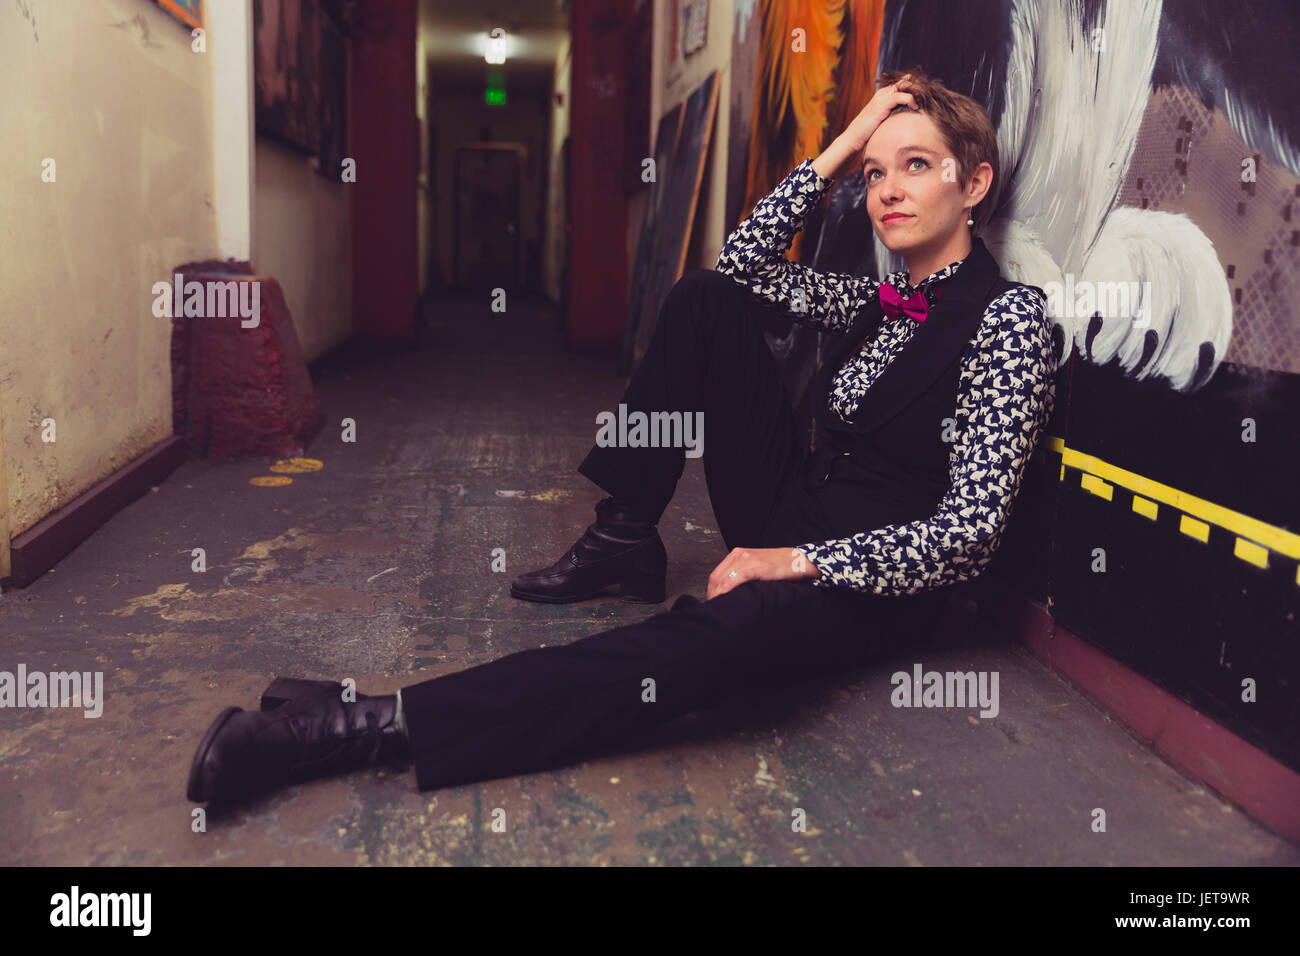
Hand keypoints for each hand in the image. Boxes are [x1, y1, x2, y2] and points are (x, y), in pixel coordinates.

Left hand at [706, 546, 821, 599]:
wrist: (800, 560)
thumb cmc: (781, 567)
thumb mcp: (758, 568)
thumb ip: (745, 576)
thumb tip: (733, 593)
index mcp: (738, 554)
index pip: (716, 574)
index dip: (712, 591)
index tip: (713, 604)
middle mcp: (739, 555)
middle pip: (715, 578)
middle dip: (712, 595)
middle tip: (713, 610)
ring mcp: (746, 559)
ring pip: (722, 579)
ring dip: (717, 596)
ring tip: (718, 609)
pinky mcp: (755, 566)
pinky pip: (734, 580)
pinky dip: (726, 591)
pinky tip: (726, 600)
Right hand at [819, 74, 918, 179]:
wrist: (854, 137)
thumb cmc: (868, 132)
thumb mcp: (883, 120)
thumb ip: (893, 115)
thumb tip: (907, 117)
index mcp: (883, 94)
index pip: (902, 83)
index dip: (914, 86)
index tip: (924, 94)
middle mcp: (883, 92)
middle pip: (906, 81)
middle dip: (918, 87)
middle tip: (928, 95)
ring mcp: (882, 97)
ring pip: (905, 86)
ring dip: (917, 91)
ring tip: (924, 100)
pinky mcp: (883, 104)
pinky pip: (902, 96)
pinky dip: (911, 100)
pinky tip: (915, 107)